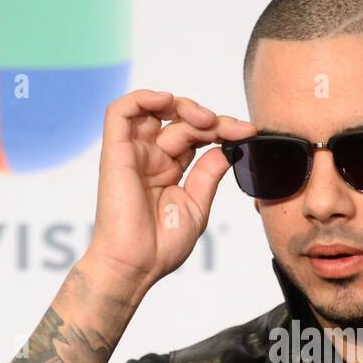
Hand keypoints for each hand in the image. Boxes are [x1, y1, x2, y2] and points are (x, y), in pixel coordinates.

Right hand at [83, 89, 254, 293]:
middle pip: (181, 121)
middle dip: (211, 119)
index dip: (222, 129)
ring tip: (205, 120)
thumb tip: (228, 148)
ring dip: (183, 106)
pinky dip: (143, 98)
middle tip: (233, 128)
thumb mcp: (197, 204)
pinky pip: (120, 112)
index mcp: (169, 170)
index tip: (247, 133)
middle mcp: (151, 158)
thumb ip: (209, 173)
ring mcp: (133, 153)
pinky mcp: (115, 151)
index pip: (196, 136)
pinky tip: (168, 102)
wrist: (137, 264)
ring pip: (155, 110)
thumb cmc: (162, 244)